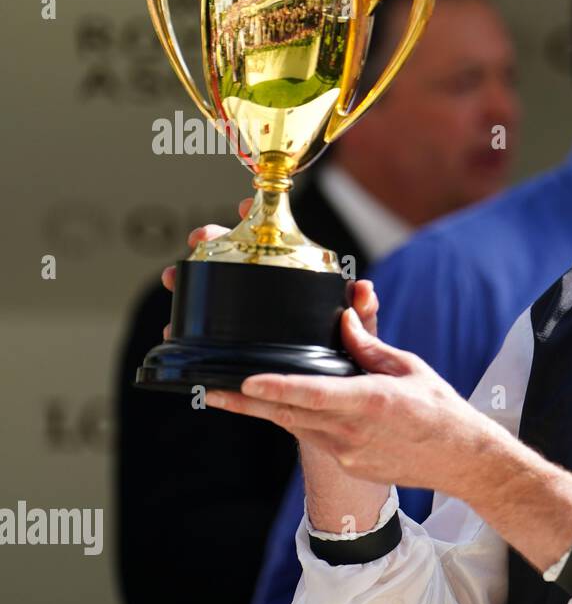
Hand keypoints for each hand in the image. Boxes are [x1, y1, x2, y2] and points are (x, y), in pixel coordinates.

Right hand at [158, 196, 377, 340]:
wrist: (331, 397)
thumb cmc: (349, 360)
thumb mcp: (360, 338)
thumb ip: (364, 316)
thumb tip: (364, 289)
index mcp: (301, 281)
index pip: (279, 239)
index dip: (260, 218)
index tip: (245, 206)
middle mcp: (271, 291)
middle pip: (237, 254)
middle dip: (212, 239)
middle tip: (198, 239)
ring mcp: (251, 316)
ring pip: (213, 288)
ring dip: (189, 277)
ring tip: (175, 279)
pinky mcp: (237, 342)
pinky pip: (208, 327)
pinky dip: (187, 323)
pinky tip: (174, 324)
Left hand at [203, 303, 501, 495]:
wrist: (459, 459)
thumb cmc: (438, 409)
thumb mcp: (408, 368)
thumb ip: (369, 346)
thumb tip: (344, 318)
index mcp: (370, 400)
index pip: (313, 393)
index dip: (276, 387)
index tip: (246, 380)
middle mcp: (353, 430)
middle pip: (288, 413)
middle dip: (246, 402)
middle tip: (210, 390)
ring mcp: (348, 452)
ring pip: (297, 426)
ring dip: (267, 410)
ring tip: (235, 395)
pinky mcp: (349, 464)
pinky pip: (314, 438)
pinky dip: (300, 421)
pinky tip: (287, 409)